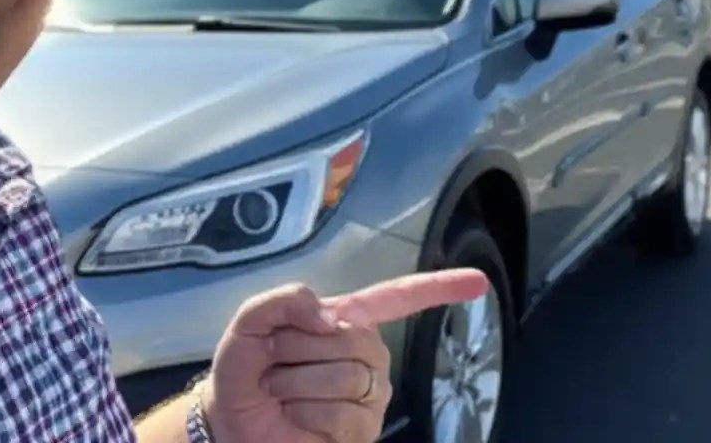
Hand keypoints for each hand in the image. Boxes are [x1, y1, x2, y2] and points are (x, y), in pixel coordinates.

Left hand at [199, 269, 488, 442]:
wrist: (231, 421)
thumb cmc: (244, 370)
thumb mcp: (249, 323)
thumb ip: (283, 300)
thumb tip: (330, 318)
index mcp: (346, 320)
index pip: (398, 298)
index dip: (438, 287)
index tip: (479, 282)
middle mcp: (366, 353)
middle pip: (352, 338)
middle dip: (298, 347)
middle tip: (276, 362)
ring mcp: (369, 394)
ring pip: (348, 376)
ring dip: (297, 382)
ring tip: (281, 390)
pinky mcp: (363, 429)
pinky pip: (344, 413)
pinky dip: (305, 411)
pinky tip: (294, 415)